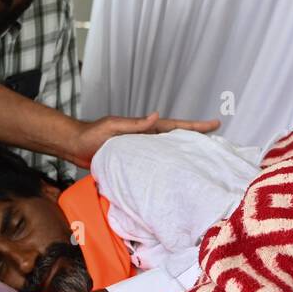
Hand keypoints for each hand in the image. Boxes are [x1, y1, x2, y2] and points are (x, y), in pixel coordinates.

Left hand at [66, 113, 220, 167]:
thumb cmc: (91, 134)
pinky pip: (155, 164)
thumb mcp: (113, 126)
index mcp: (144, 128)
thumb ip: (134, 124)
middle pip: (176, 138)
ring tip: (203, 161)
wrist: (75, 146)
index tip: (215, 124)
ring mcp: (140, 151)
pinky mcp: (132, 163)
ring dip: (184, 154)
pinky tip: (174, 175)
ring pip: (168, 152)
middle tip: (217, 143)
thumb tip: (156, 115)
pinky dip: (167, 166)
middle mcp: (146, 139)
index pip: (174, 126)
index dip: (194, 126)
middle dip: (196, 139)